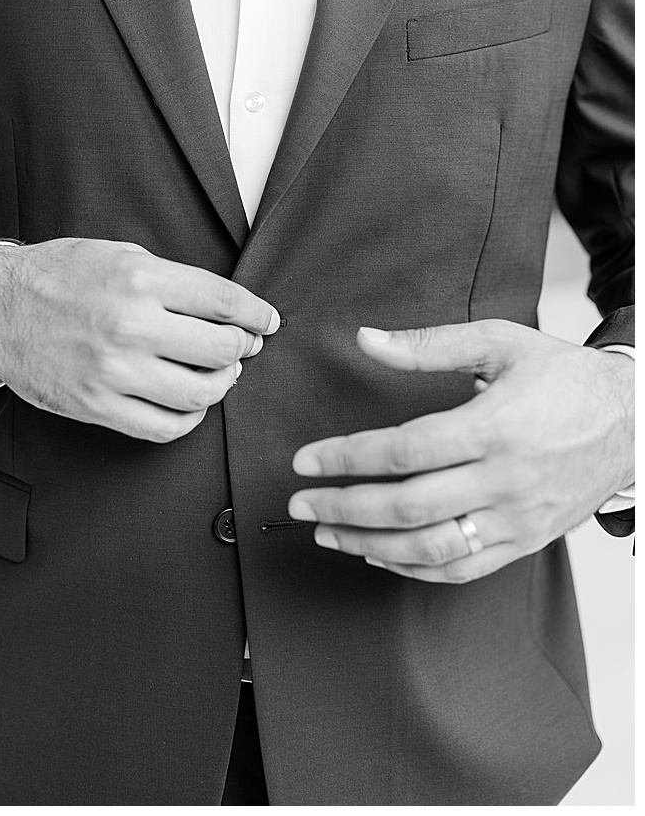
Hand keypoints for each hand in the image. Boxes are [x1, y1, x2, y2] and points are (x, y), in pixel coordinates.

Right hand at [0, 239, 278, 441]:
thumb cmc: (57, 276)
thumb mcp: (117, 255)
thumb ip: (171, 280)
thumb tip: (227, 311)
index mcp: (140, 280)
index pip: (225, 303)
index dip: (257, 315)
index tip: (266, 324)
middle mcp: (131, 326)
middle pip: (222, 350)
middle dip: (240, 349)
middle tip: (239, 348)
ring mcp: (114, 371)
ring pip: (200, 393)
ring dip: (220, 385)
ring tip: (215, 375)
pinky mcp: (97, 406)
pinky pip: (165, 427)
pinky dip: (188, 418)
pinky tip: (186, 403)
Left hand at [290, 321, 633, 583]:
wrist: (637, 420)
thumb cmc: (564, 379)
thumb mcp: (501, 343)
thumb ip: (429, 344)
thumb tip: (365, 339)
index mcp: (495, 427)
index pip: (404, 450)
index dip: (347, 458)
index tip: (304, 460)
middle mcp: (507, 480)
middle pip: (409, 506)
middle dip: (343, 507)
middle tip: (299, 503)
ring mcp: (519, 517)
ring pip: (433, 548)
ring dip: (369, 545)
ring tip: (326, 533)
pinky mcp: (528, 541)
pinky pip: (464, 569)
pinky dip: (413, 569)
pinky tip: (377, 553)